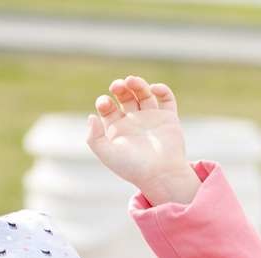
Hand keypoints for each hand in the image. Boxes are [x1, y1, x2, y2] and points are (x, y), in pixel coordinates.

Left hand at [86, 75, 197, 203]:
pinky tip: (154, 89)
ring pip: (144, 94)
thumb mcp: (108, 155)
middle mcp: (134, 122)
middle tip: (117, 86)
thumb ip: (94, 138)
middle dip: (120, 88)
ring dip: (138, 84)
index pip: (107, 108)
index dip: (104, 102)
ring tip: (132, 80)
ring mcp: (152, 119)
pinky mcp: (169, 119)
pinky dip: (162, 90)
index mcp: (118, 129)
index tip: (105, 104)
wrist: (161, 175)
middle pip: (125, 97)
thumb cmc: (134, 168)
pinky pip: (167, 100)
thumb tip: (91, 117)